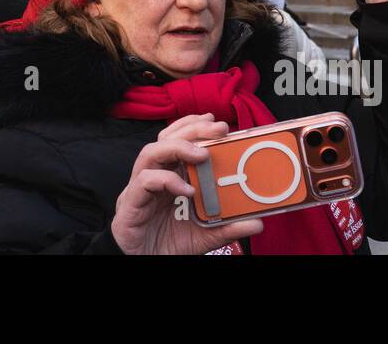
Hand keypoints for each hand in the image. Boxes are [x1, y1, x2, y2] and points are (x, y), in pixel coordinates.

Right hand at [111, 114, 263, 254]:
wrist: (144, 264)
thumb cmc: (168, 244)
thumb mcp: (205, 235)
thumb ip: (227, 226)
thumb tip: (256, 222)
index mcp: (169, 176)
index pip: (178, 140)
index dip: (194, 127)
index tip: (218, 123)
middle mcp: (153, 176)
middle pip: (166, 139)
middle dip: (192, 129)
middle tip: (217, 129)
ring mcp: (139, 188)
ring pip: (150, 152)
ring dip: (177, 147)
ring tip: (202, 154)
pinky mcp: (130, 203)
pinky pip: (144, 181)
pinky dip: (166, 180)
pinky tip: (186, 189)